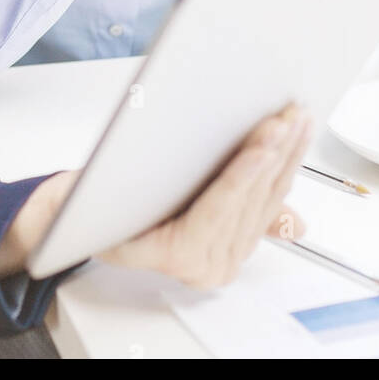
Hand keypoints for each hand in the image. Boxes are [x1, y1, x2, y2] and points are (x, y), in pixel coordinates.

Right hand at [0, 105, 311, 286]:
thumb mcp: (110, 199)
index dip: (243, 173)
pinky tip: (295, 145)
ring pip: (267, 201)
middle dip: (274, 154)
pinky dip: (284, 171)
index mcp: (177, 255)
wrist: (82, 225)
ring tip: (296, 119)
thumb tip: (174, 164)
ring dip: (286, 156)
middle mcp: (207, 264)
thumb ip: (144, 185)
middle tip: (287, 115)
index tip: (263, 141)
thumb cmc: (94, 208)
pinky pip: (269, 206)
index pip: (218, 208)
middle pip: (250, 201)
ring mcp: (226, 257)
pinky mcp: (237, 244)